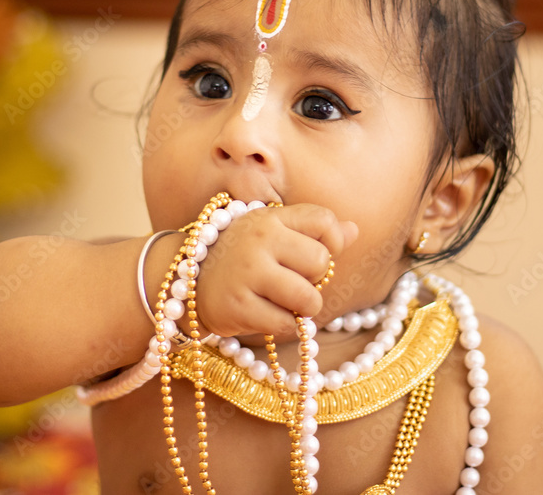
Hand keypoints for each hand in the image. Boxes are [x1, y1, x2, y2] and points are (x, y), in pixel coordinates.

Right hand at [195, 204, 357, 338]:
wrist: (188, 279)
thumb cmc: (243, 255)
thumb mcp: (273, 231)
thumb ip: (313, 230)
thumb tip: (353, 231)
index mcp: (271, 217)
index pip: (324, 221)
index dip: (332, 242)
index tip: (315, 256)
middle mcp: (259, 239)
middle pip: (320, 262)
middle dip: (314, 279)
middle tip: (293, 281)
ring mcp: (248, 273)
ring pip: (308, 299)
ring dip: (304, 308)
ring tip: (285, 302)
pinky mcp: (238, 306)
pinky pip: (285, 324)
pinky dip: (282, 325)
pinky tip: (263, 313)